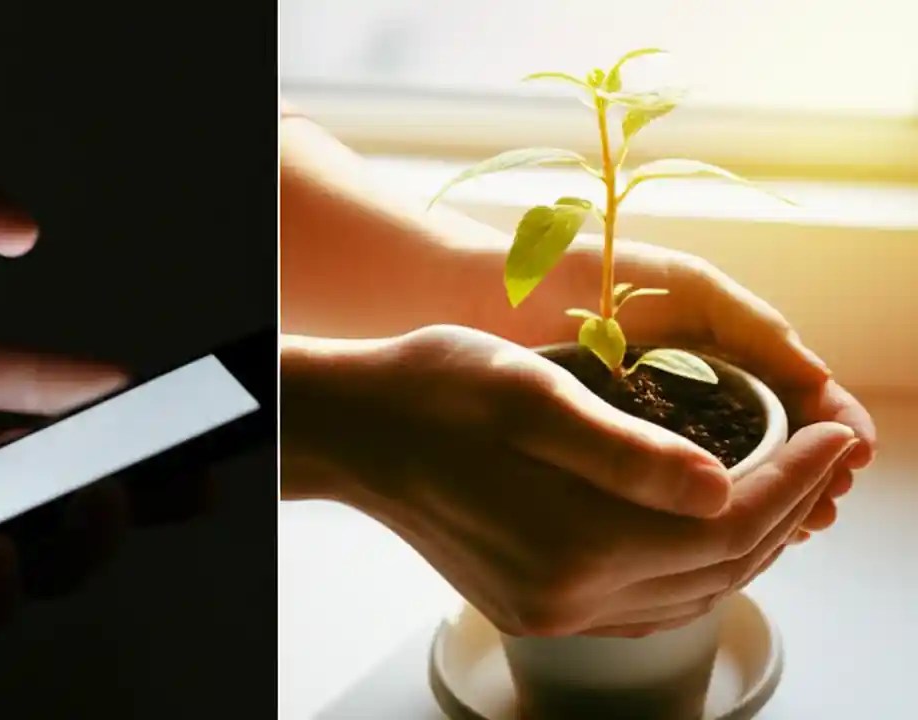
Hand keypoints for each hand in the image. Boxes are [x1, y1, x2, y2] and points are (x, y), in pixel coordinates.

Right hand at [282, 325, 857, 636]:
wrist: (355, 430)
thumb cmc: (434, 392)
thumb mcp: (534, 395)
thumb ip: (631, 452)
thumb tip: (725, 490)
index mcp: (577, 541)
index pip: (731, 522)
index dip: (798, 477)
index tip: (837, 431)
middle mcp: (568, 596)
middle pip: (720, 566)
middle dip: (788, 508)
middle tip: (824, 453)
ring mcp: (548, 611)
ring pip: (688, 592)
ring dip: (747, 542)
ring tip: (781, 485)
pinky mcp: (531, 608)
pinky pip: (642, 604)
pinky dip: (692, 569)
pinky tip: (703, 528)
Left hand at [470, 236, 874, 539]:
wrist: (480, 294)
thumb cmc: (582, 271)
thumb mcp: (683, 286)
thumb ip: (747, 323)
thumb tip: (820, 378)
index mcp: (714, 349)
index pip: (792, 392)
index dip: (827, 424)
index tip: (850, 453)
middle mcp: (687, 392)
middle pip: (767, 443)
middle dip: (803, 475)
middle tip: (826, 506)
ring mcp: (646, 428)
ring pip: (719, 475)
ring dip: (759, 501)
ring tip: (790, 528)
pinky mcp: (603, 455)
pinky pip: (660, 491)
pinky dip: (695, 512)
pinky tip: (715, 532)